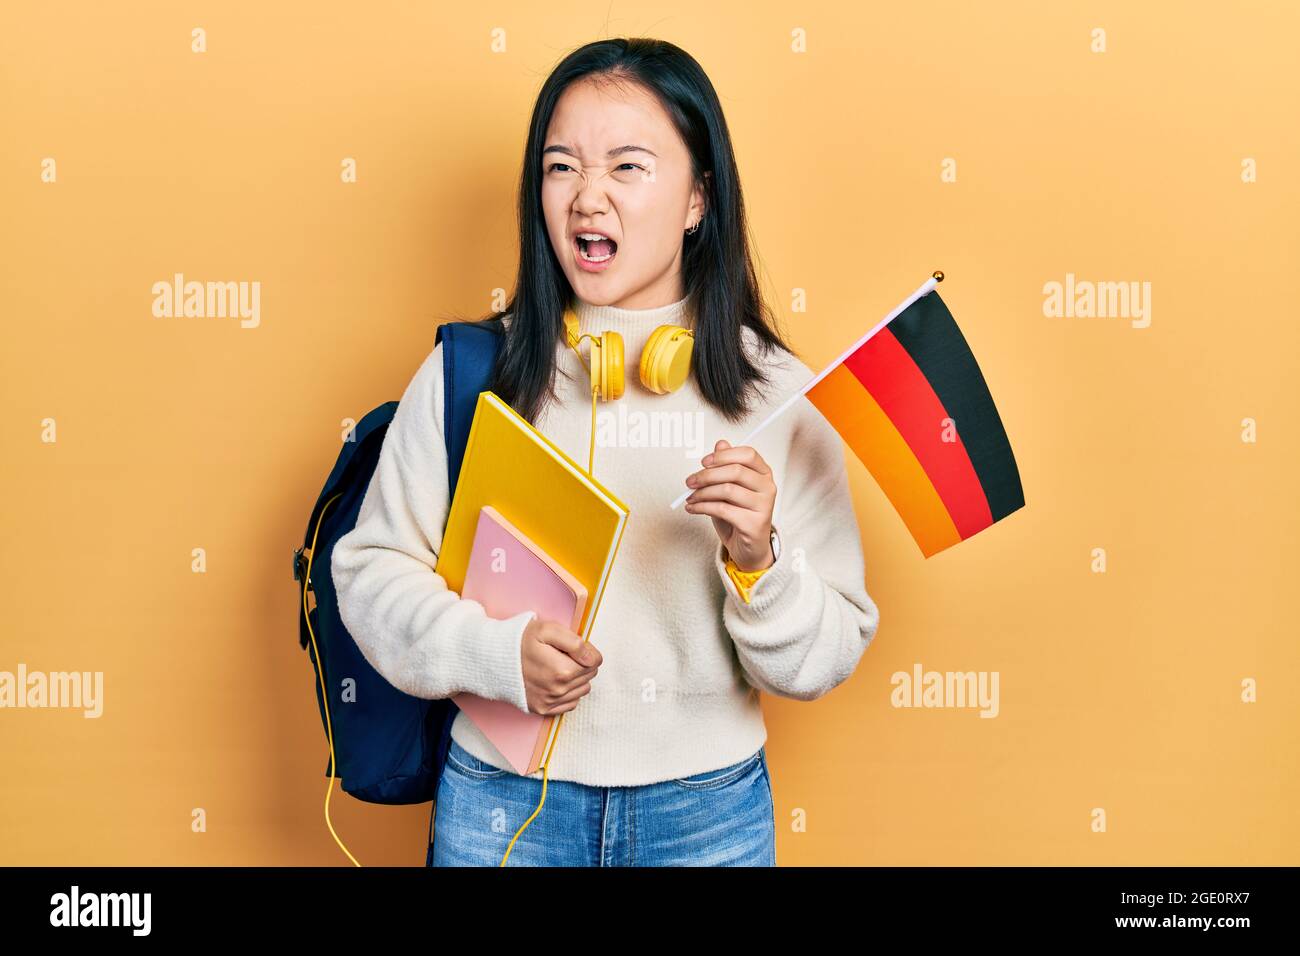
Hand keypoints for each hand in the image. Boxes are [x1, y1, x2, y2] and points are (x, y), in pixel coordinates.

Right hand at [520, 616, 601, 716]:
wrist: (492, 659)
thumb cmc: (520, 641)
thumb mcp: (547, 630)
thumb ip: (575, 642)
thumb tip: (592, 657)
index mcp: (563, 671)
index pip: (595, 662)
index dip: (587, 651)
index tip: (574, 646)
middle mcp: (558, 691)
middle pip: (589, 676)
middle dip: (581, 663)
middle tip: (562, 654)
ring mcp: (550, 702)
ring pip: (582, 690)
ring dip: (576, 678)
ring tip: (558, 666)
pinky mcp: (543, 709)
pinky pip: (570, 703)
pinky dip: (568, 692)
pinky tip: (555, 680)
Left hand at [683, 438, 776, 571]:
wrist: (748, 547)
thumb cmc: (738, 514)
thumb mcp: (730, 488)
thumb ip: (726, 466)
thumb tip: (720, 444)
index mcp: (764, 473)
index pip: (748, 454)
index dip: (723, 455)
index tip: (704, 462)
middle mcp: (768, 487)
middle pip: (735, 471)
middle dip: (707, 475)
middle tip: (689, 482)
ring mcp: (764, 506)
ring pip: (727, 490)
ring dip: (702, 493)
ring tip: (690, 498)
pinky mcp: (754, 524)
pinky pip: (723, 509)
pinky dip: (702, 508)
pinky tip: (693, 509)